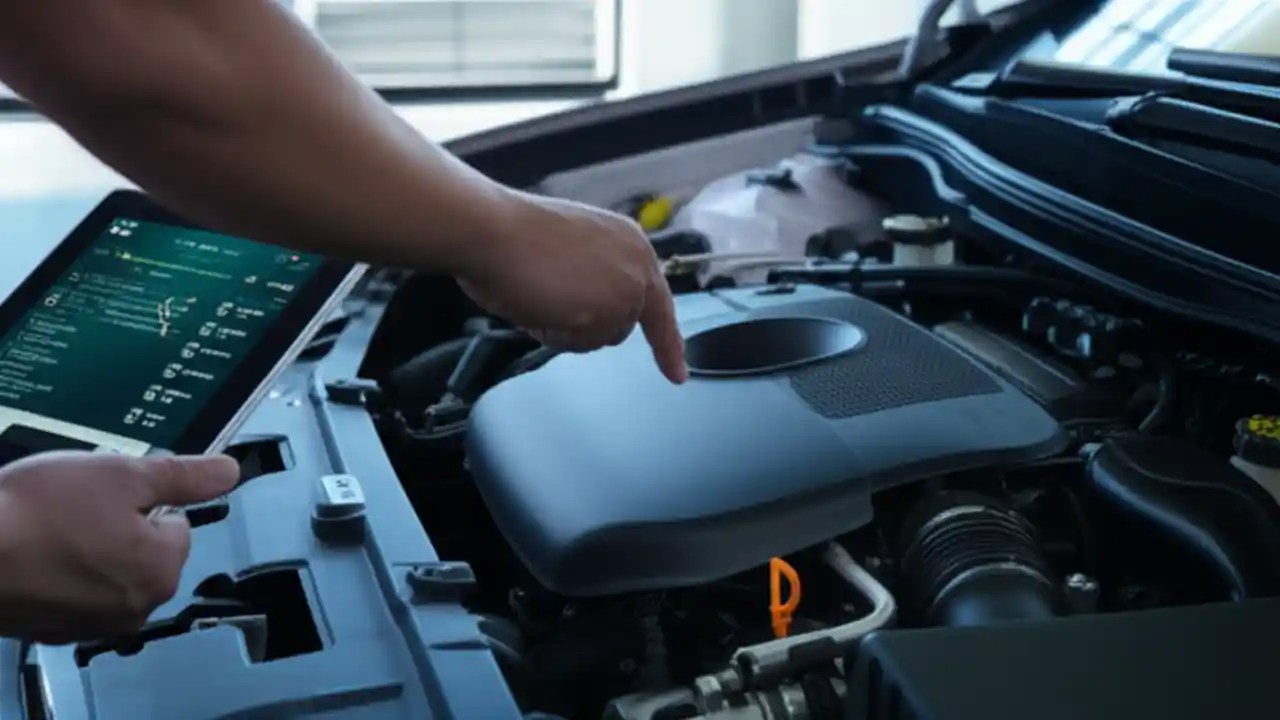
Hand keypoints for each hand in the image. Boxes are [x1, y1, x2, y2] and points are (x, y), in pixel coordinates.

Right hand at [0, 452, 239, 643]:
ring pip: (107, 570)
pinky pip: (72, 591)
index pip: (175, 523)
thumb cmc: (38, 514)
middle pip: (143, 550)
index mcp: (162, 570)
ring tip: (51, 527)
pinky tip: (35, 552)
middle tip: (76, 507)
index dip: (143, 500)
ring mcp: (92, 623)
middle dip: (116, 525)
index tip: (110, 492)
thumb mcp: (123, 474)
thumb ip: (184, 476)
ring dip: (87, 549)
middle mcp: (135, 608)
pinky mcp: (52, 629)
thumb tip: (228, 472)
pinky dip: (59, 573)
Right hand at [458, 190, 686, 383]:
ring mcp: (623, 294)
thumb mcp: (577, 251)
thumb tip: (592, 309)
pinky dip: (551, 333)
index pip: (659, 305)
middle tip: (549, 293)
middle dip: (586, 324)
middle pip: (620, 327)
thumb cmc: (518, 234)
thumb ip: (599, 278)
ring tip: (541, 290)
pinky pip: (575, 344)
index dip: (667, 343)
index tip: (678, 373)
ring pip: (597, 339)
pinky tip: (537, 302)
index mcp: (634, 246)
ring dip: (566, 328)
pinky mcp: (603, 316)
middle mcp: (638, 270)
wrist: (493, 229)